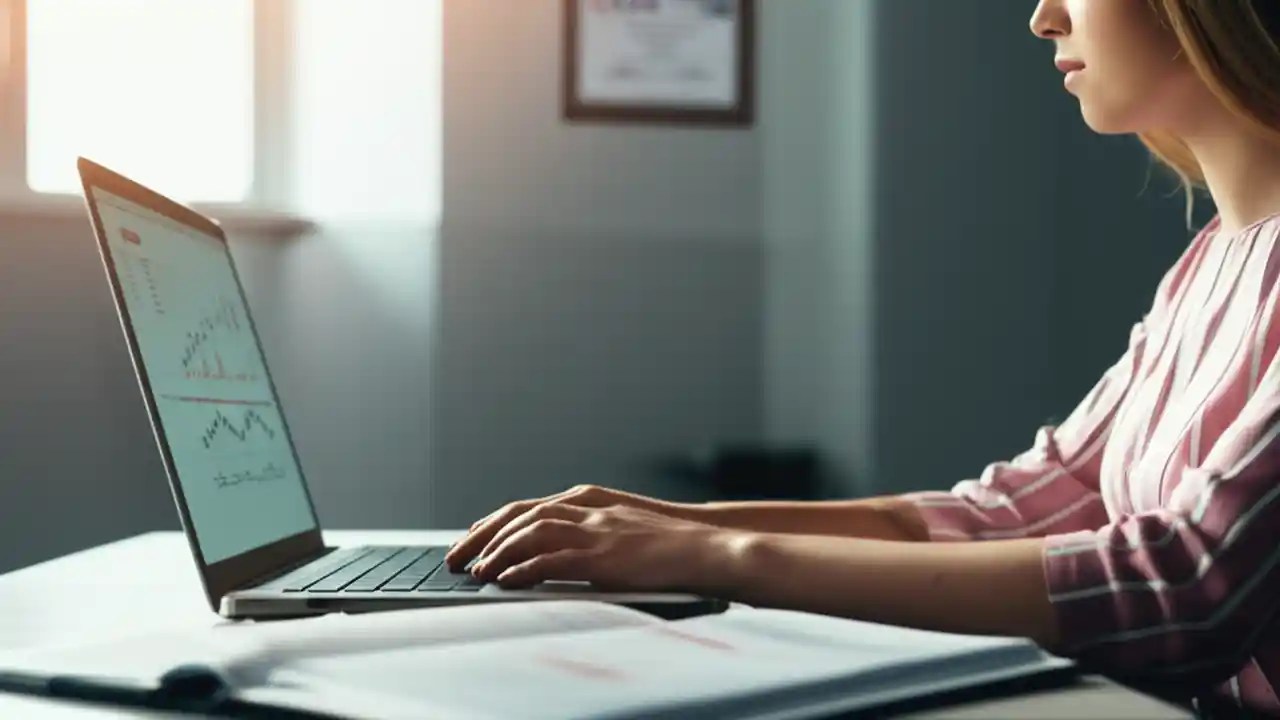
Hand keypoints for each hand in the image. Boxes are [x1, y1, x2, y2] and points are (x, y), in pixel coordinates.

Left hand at [465, 503, 738, 592]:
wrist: (706, 545)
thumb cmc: (669, 543)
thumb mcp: (622, 528)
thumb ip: (589, 531)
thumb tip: (555, 550)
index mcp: (590, 500)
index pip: (529, 507)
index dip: (495, 523)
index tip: (470, 538)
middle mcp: (587, 510)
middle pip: (520, 515)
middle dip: (483, 536)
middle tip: (456, 556)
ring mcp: (595, 530)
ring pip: (530, 533)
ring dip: (498, 552)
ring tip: (477, 571)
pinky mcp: (603, 556)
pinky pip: (553, 559)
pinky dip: (524, 568)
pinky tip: (507, 580)